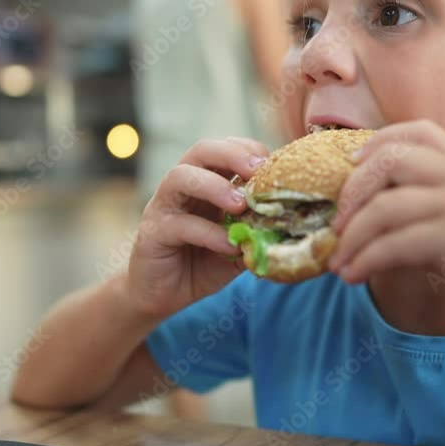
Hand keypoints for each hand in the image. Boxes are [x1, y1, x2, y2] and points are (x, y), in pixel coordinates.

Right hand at [126, 138, 268, 317]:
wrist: (164, 295)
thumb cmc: (203, 263)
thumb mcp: (237, 244)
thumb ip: (257, 231)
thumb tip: (292, 224)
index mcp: (205, 182)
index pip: (225, 149)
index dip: (248, 150)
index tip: (272, 165)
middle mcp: (182, 187)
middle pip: (201, 151)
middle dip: (231, 154)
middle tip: (256, 171)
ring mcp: (163, 207)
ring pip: (180, 177)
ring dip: (214, 186)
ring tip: (241, 204)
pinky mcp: (152, 233)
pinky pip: (179, 224)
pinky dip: (208, 232)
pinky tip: (230, 245)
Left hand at [329, 121, 444, 338]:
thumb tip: (398, 222)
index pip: (417, 131)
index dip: (376, 144)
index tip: (353, 168)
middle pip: (388, 160)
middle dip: (352, 193)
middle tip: (337, 225)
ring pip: (385, 207)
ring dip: (351, 238)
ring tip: (338, 264)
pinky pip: (397, 244)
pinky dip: (368, 259)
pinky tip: (355, 276)